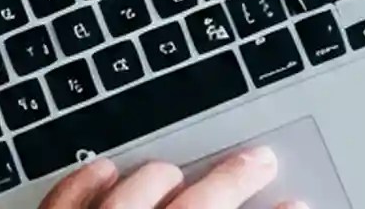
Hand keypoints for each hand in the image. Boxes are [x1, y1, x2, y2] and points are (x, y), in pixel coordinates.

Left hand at [39, 147, 305, 208]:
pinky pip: (65, 203)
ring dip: (161, 179)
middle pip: (200, 204)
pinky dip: (85, 183)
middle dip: (235, 178)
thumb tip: (281, 206)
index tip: (299, 201)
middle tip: (260, 161)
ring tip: (174, 172)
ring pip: (134, 195)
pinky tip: (105, 170)